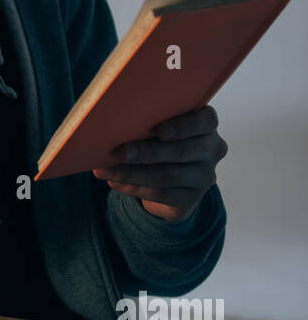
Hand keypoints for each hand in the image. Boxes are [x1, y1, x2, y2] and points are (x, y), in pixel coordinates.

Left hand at [92, 105, 227, 222]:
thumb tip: (115, 124)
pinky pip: (160, 194)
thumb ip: (150, 122)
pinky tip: (115, 182)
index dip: (183, 126)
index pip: (205, 121)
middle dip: (147, 152)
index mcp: (207, 124)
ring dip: (131, 173)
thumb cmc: (160, 140)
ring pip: (166, 176)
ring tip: (106, 170)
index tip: (159, 131)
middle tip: (121, 152)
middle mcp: (212, 149)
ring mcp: (204, 176)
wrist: (173, 178)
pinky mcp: (191, 198)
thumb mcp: (161, 127)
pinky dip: (133, 188)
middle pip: (180, 151)